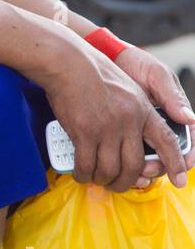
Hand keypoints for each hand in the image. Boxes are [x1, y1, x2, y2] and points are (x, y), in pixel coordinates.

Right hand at [44, 42, 192, 191]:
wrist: (68, 63)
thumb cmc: (95, 73)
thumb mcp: (129, 88)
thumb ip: (140, 112)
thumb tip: (154, 132)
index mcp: (143, 109)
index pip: (166, 140)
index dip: (175, 163)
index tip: (180, 180)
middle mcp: (128, 121)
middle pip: (134, 166)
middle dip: (125, 182)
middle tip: (117, 185)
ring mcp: (106, 128)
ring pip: (109, 169)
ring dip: (102, 180)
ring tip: (96, 178)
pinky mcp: (84, 132)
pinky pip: (86, 165)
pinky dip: (83, 174)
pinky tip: (81, 173)